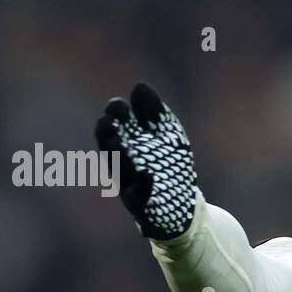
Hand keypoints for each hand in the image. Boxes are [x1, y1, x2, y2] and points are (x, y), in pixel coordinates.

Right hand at [95, 82, 198, 240]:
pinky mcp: (141, 205)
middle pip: (109, 146)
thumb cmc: (171, 165)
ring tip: (119, 144)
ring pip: (119, 171)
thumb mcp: (168, 134)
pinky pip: (139, 196)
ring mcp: (130, 184)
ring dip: (118, 158)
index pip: (115, 124)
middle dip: (107, 134)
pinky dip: (143, 185)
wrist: (184, 204)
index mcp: (128, 142)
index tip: (120, 106)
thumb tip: (139, 86)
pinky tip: (148, 174)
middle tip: (109, 121)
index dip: (115, 115)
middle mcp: (124, 163)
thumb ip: (155, 112)